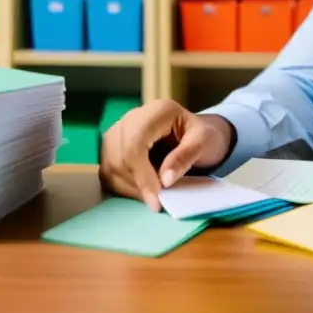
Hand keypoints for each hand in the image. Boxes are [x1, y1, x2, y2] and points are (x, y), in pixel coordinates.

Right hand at [99, 99, 233, 211]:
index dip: (142, 174)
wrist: (194, 134)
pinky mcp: (110, 147)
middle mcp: (132, 117)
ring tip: (152, 197)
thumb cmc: (202, 137)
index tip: (156, 199)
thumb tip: (165, 181)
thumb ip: (185, 157)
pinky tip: (142, 191)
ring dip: (130, 188)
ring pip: (110, 165)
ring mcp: (118, 131)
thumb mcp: (204, 142)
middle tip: (157, 202)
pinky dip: (123, 187)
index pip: (135, 143)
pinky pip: (107, 172)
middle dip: (137, 184)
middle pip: (120, 155)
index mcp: (157, 111)